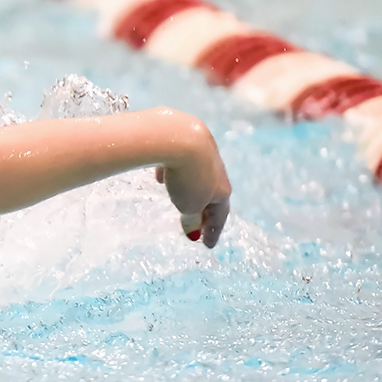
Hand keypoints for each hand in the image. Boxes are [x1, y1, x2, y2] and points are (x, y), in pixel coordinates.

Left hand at [154, 129, 230, 248]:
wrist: (178, 137)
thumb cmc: (187, 177)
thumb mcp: (188, 205)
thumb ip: (191, 219)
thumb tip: (193, 231)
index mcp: (222, 188)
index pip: (220, 215)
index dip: (214, 231)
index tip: (207, 245)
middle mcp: (216, 169)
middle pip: (212, 194)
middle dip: (205, 210)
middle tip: (198, 224)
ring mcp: (202, 152)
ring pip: (197, 175)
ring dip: (191, 189)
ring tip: (181, 200)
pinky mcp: (184, 139)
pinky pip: (179, 160)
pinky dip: (172, 172)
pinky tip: (160, 177)